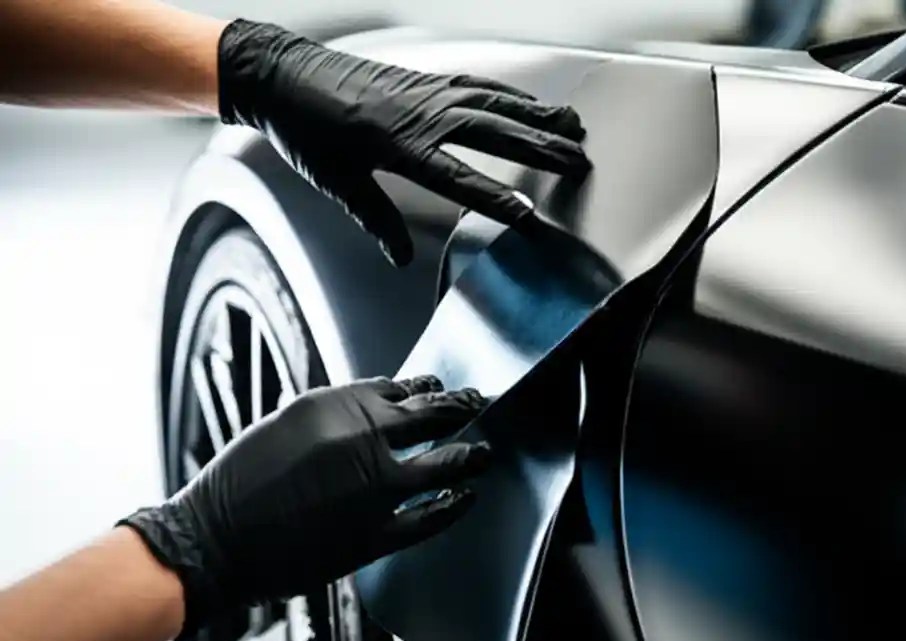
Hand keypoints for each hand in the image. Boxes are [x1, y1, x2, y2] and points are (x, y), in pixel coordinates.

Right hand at [119, 375, 489, 640]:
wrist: (214, 542)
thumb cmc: (238, 485)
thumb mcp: (283, 425)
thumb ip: (332, 416)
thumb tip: (372, 409)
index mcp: (334, 406)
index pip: (400, 388)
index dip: (427, 390)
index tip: (440, 390)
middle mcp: (361, 439)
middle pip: (433, 415)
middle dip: (462, 408)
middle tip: (478, 406)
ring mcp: (375, 488)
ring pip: (446, 462)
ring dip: (472, 454)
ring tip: (484, 452)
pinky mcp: (377, 533)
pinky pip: (433, 515)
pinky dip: (456, 504)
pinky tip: (466, 497)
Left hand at [216, 19, 590, 265]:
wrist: (283, 75)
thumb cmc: (306, 130)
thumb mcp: (336, 183)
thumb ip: (375, 219)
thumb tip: (401, 258)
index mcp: (398, 146)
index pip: (459, 178)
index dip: (497, 199)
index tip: (531, 215)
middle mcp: (422, 114)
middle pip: (494, 132)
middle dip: (541, 148)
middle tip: (579, 163)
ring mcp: (428, 92)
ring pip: (495, 103)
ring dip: (538, 116)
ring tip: (575, 128)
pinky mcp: (427, 80)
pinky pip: (479, 86)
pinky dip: (511, 95)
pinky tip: (532, 105)